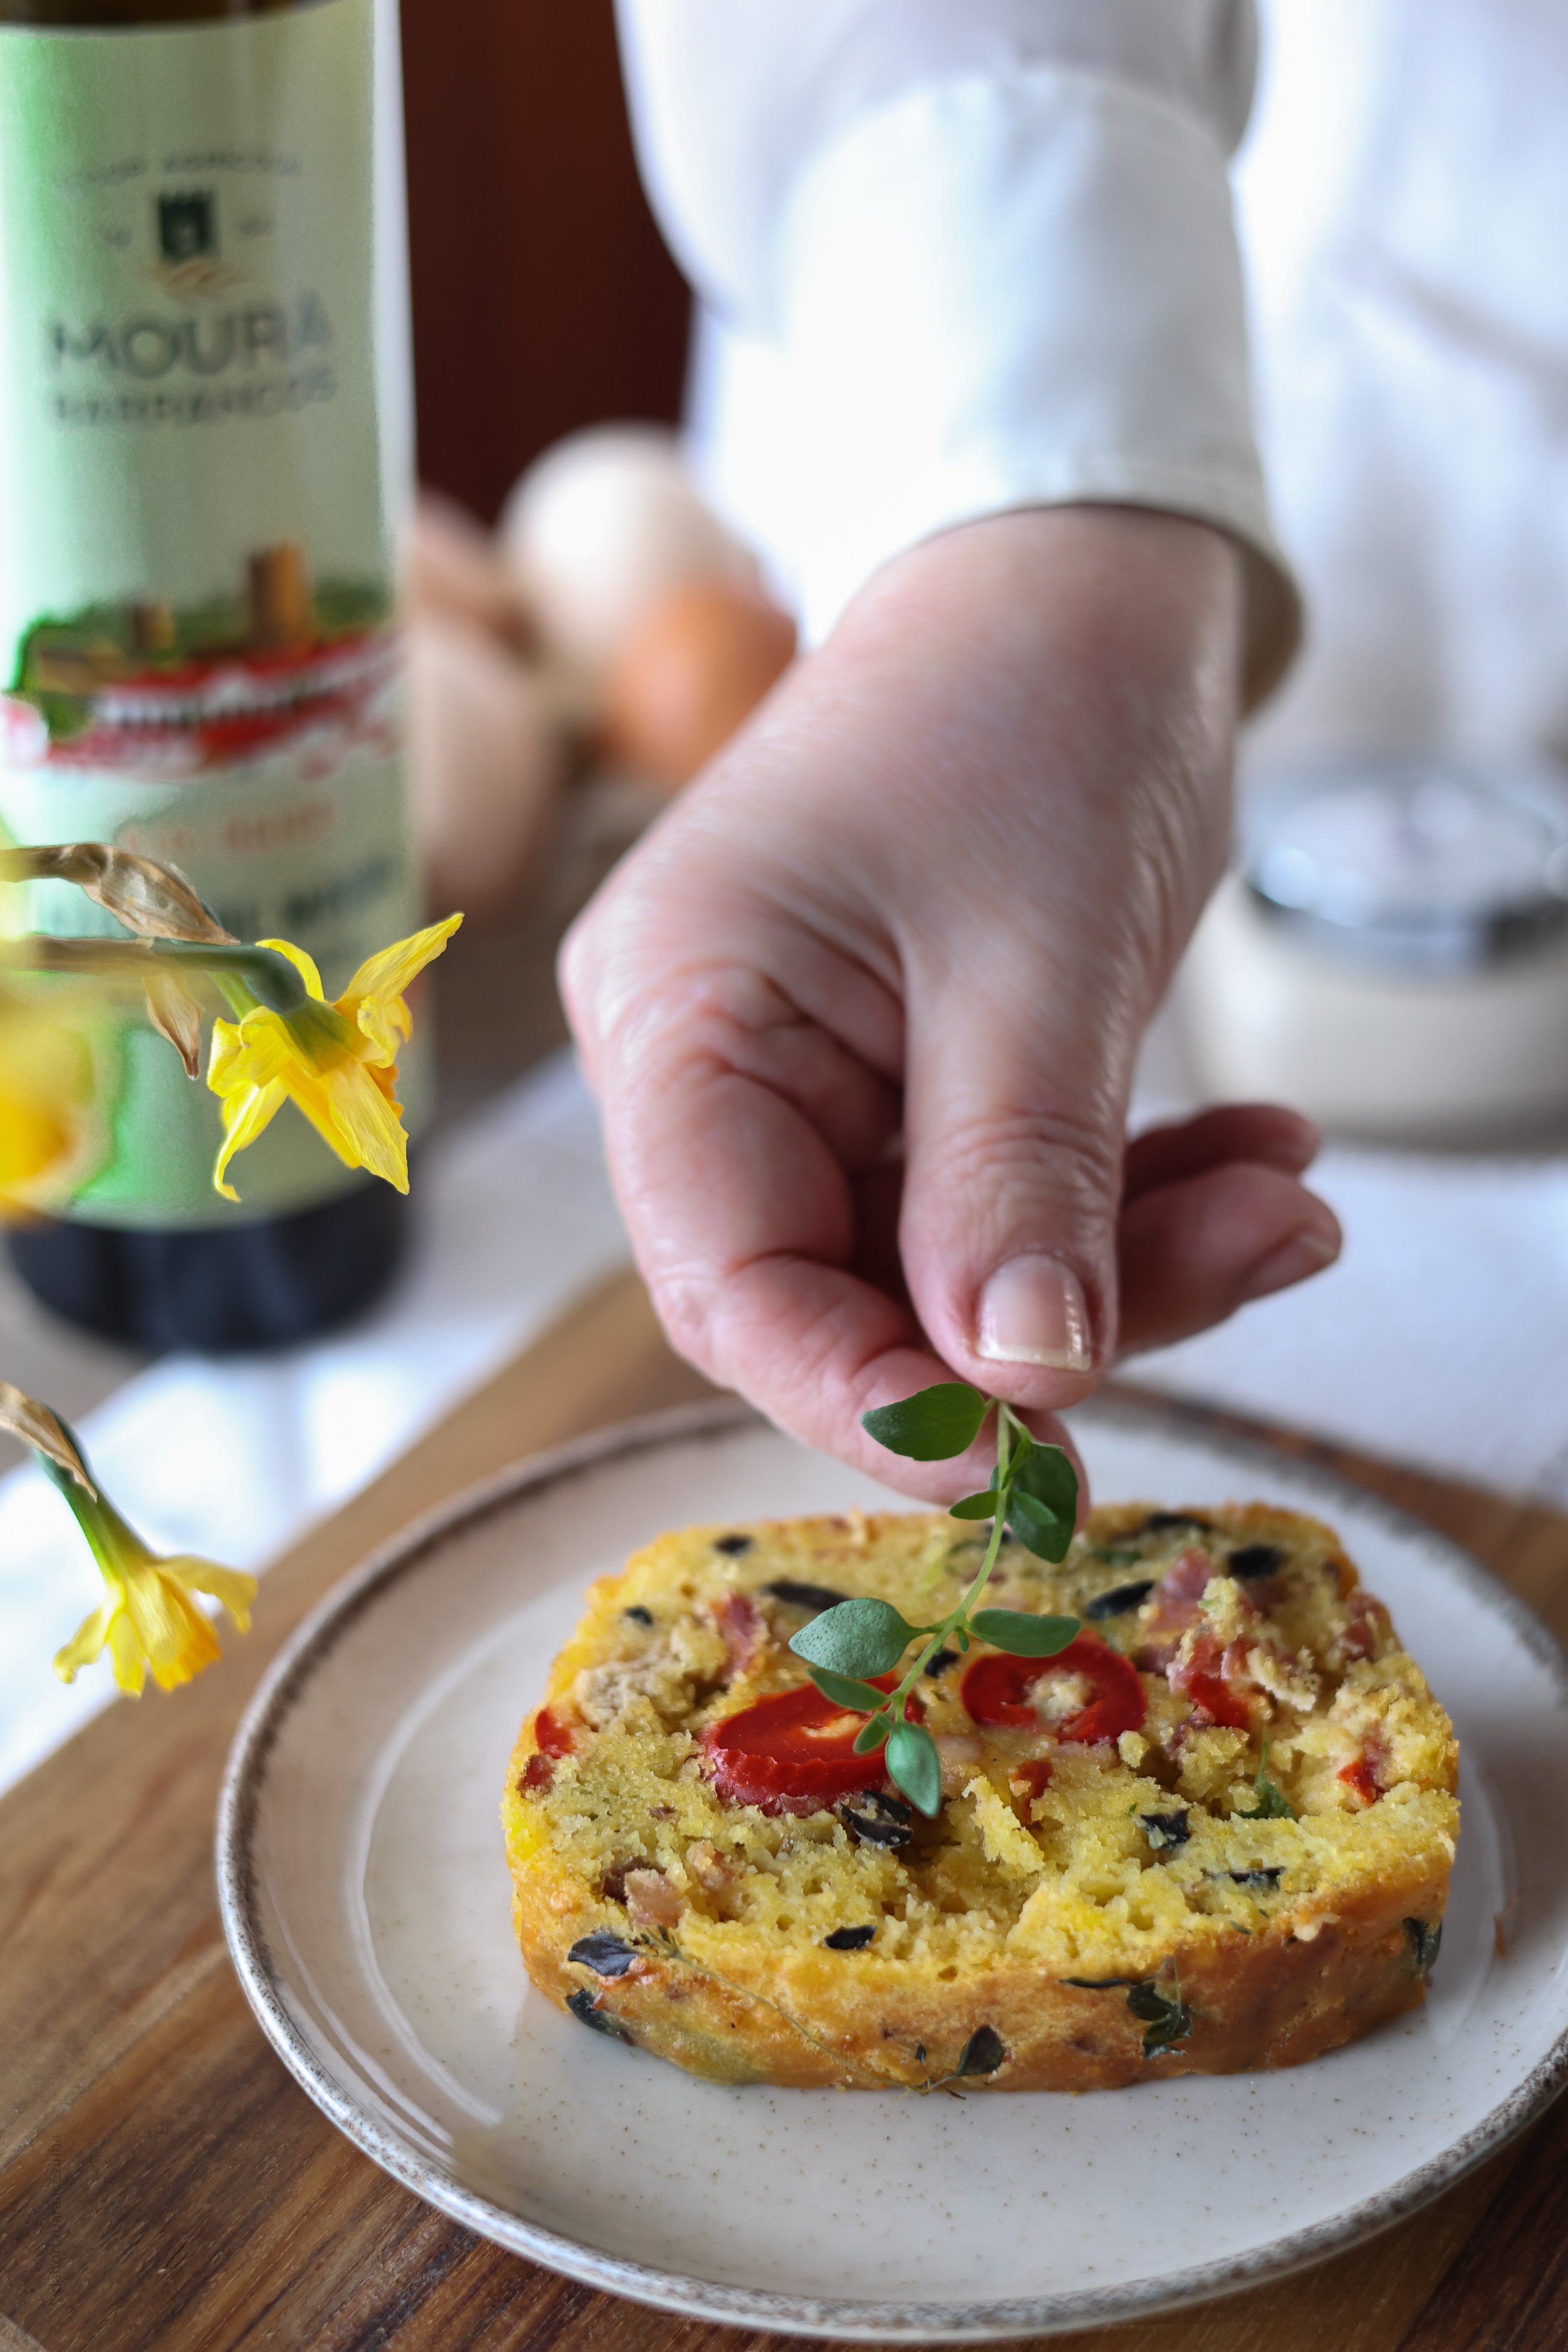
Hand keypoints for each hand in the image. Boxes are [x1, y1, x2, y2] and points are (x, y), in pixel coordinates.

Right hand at [562, 507, 1338, 1499]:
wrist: (1076, 578)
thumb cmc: (1031, 703)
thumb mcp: (1042, 953)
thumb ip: (1019, 1178)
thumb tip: (1022, 1390)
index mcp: (678, 1019)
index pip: (728, 1283)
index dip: (866, 1401)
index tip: (1029, 1466)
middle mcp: (709, 1066)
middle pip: (848, 1293)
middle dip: (1049, 1321)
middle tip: (1257, 1260)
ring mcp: (803, 1079)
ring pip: (946, 1266)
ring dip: (1131, 1261)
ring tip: (1291, 1201)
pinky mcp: (898, 1082)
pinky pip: (1000, 1203)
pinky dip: (1130, 1207)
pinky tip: (1257, 1162)